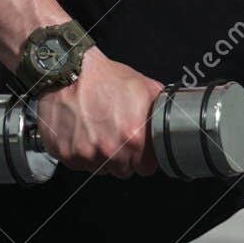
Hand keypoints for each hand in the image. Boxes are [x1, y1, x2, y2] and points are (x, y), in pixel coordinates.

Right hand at [33, 47, 162, 177]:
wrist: (69, 70)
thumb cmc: (105, 78)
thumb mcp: (145, 88)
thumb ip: (161, 112)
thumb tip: (178, 122)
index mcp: (134, 138)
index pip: (145, 169)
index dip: (143, 159)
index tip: (138, 150)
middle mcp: (110, 150)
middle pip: (122, 171)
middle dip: (122, 158)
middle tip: (115, 135)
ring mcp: (85, 154)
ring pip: (99, 169)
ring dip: (100, 157)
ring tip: (97, 131)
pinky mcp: (65, 153)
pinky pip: (77, 164)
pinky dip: (79, 153)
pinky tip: (81, 133)